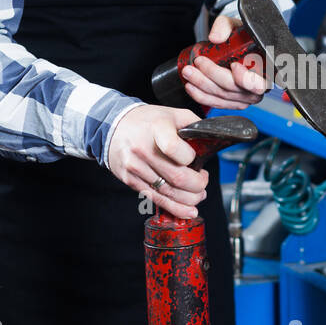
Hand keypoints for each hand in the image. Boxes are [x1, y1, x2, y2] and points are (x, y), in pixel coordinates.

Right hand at [107, 104, 208, 218]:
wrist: (112, 126)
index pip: (174, 148)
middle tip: (203, 182)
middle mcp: (143, 149)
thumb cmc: (147, 121)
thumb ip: (194, 124)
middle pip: (177, 177)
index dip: (190, 157)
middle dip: (198, 185)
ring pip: (168, 192)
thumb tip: (213, 139)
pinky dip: (175, 208)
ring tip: (199, 196)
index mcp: (156, 129)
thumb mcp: (172, 113)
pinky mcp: (131, 181)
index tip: (194, 158)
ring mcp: (135, 167)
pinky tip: (188, 210)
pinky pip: (156, 199)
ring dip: (190, 199)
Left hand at [180, 13, 269, 109]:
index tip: (233, 65)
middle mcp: (259, 87)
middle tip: (198, 63)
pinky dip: (202, 96)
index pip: (258, 82)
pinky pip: (218, 103)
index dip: (245, 78)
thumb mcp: (235, 24)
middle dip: (213, 77)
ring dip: (203, 86)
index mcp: (266, 70)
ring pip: (223, 96)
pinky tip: (191, 87)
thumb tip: (215, 38)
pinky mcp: (234, 102)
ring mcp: (246, 97)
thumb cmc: (242, 37)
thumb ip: (225, 26)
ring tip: (188, 72)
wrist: (240, 45)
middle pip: (234, 89)